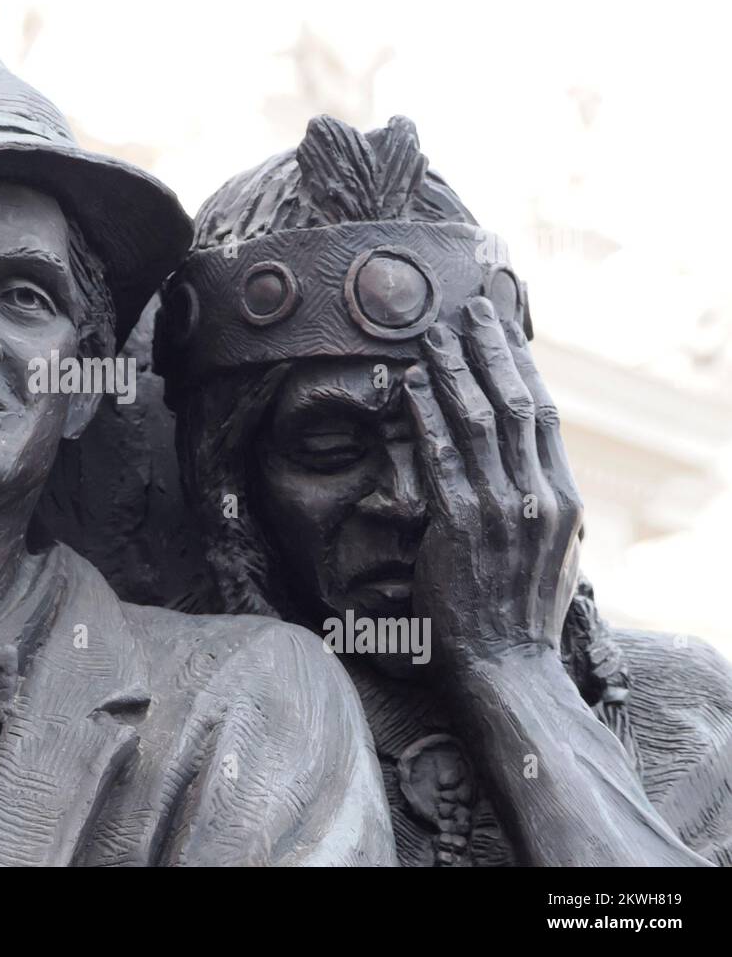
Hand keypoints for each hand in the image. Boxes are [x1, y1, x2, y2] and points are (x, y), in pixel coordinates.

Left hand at [401, 296, 583, 665]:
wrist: (507, 667)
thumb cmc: (520, 616)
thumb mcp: (548, 556)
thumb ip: (539, 509)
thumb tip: (527, 471)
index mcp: (563, 501)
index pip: (545, 416)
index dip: (522, 368)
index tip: (504, 331)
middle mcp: (539, 497)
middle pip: (515, 404)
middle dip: (490, 352)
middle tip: (468, 310)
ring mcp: (501, 509)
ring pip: (477, 422)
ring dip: (453, 371)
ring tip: (431, 335)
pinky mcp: (461, 526)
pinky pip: (441, 457)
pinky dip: (427, 416)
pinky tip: (413, 386)